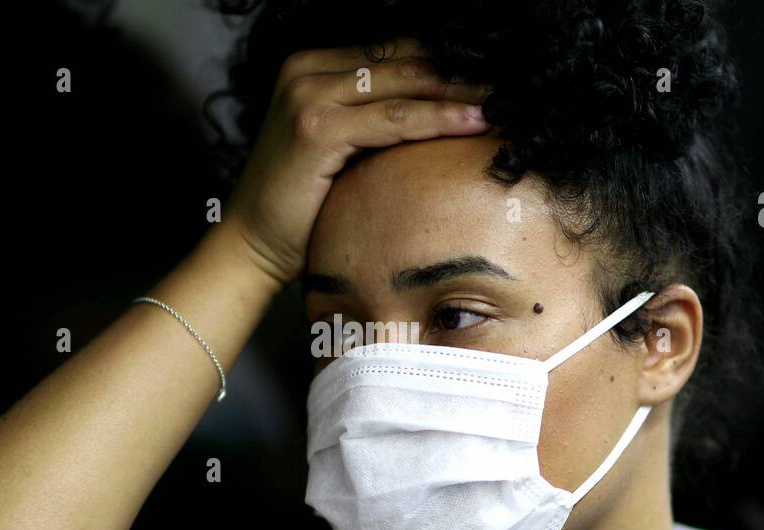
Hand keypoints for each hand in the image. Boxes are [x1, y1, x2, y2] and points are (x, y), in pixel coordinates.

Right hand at [223, 39, 489, 285]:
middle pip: (403, 59)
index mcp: (311, 66)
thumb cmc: (300, 206)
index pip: (394, 51)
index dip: (445, 59)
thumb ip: (375, 120)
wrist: (252, 245)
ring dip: (459, 90)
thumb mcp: (341, 147)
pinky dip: (437, 119)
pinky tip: (473, 122)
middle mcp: (306, 69)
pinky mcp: (317, 127)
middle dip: (460, 69)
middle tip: (511, 80)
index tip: (490, 73)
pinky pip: (393, 120)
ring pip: (404, 83)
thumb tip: (441, 108)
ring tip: (504, 98)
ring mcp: (309, 95)